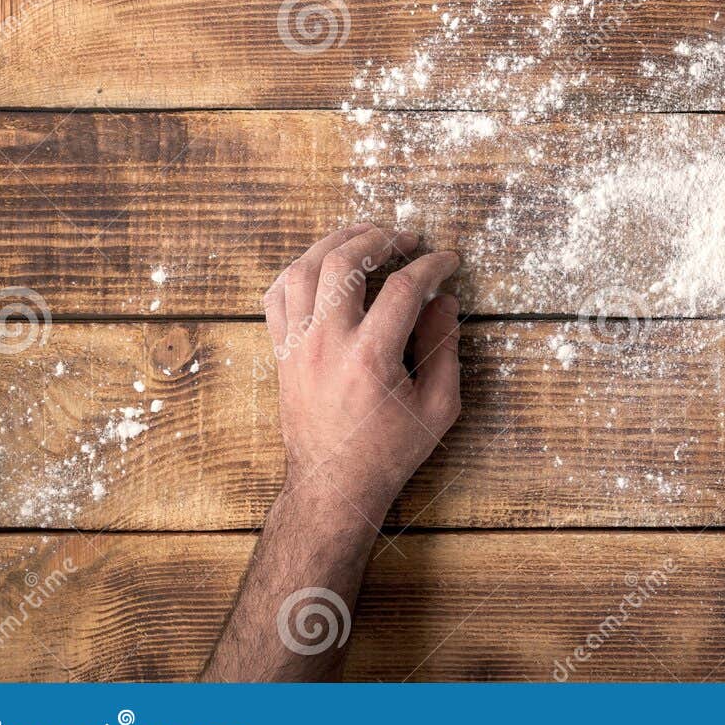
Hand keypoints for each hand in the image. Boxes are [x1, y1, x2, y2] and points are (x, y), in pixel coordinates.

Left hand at [263, 224, 462, 525]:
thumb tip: (444, 300)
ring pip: (303, 269)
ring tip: (364, 237)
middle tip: (405, 238)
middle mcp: (327, 344)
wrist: (333, 486)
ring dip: (335, 243)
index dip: (431, 265)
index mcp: (370, 358)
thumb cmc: (390, 451)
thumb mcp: (439, 405)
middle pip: (344, 262)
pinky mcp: (282, 353)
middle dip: (379, 239)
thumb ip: (443, 346)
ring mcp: (297, 347)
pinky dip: (297, 270)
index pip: (403, 287)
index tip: (448, 260)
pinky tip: (322, 265)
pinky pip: (277, 295)